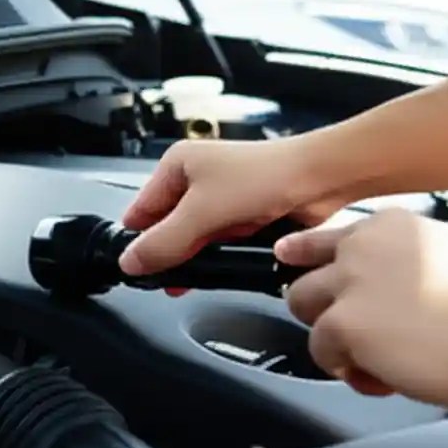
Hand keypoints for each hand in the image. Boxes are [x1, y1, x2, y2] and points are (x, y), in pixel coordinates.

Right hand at [119, 137, 345, 276]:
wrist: (317, 179)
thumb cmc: (263, 178)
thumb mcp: (202, 213)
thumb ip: (163, 242)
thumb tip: (130, 262)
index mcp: (176, 166)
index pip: (141, 210)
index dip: (136, 241)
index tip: (135, 271)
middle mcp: (196, 178)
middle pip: (167, 227)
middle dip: (168, 254)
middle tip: (167, 281)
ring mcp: (220, 197)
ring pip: (194, 237)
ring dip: (196, 257)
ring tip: (193, 279)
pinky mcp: (242, 214)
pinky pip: (219, 241)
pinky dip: (218, 256)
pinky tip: (219, 270)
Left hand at [278, 209, 447, 406]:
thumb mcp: (440, 258)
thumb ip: (399, 268)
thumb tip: (380, 301)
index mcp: (387, 225)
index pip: (327, 237)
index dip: (304, 252)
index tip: (288, 255)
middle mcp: (360, 247)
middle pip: (304, 279)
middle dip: (321, 309)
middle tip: (352, 336)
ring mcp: (347, 283)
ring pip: (305, 313)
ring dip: (332, 340)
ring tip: (373, 359)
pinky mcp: (342, 322)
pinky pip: (322, 354)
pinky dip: (348, 371)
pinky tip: (383, 377)